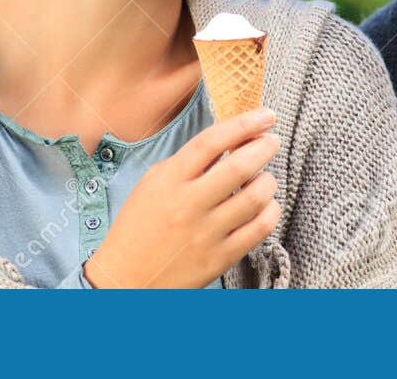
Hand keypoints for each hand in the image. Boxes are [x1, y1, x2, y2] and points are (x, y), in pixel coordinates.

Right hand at [83, 108, 281, 288]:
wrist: (124, 280)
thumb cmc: (138, 227)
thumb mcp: (153, 184)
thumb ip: (188, 163)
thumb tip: (231, 141)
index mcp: (169, 179)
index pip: (212, 141)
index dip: (244, 123)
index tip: (266, 116)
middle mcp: (189, 204)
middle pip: (240, 166)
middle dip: (264, 147)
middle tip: (272, 141)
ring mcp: (206, 233)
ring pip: (255, 197)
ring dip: (268, 180)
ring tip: (266, 177)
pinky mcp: (219, 259)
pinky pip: (259, 230)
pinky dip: (270, 212)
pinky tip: (266, 205)